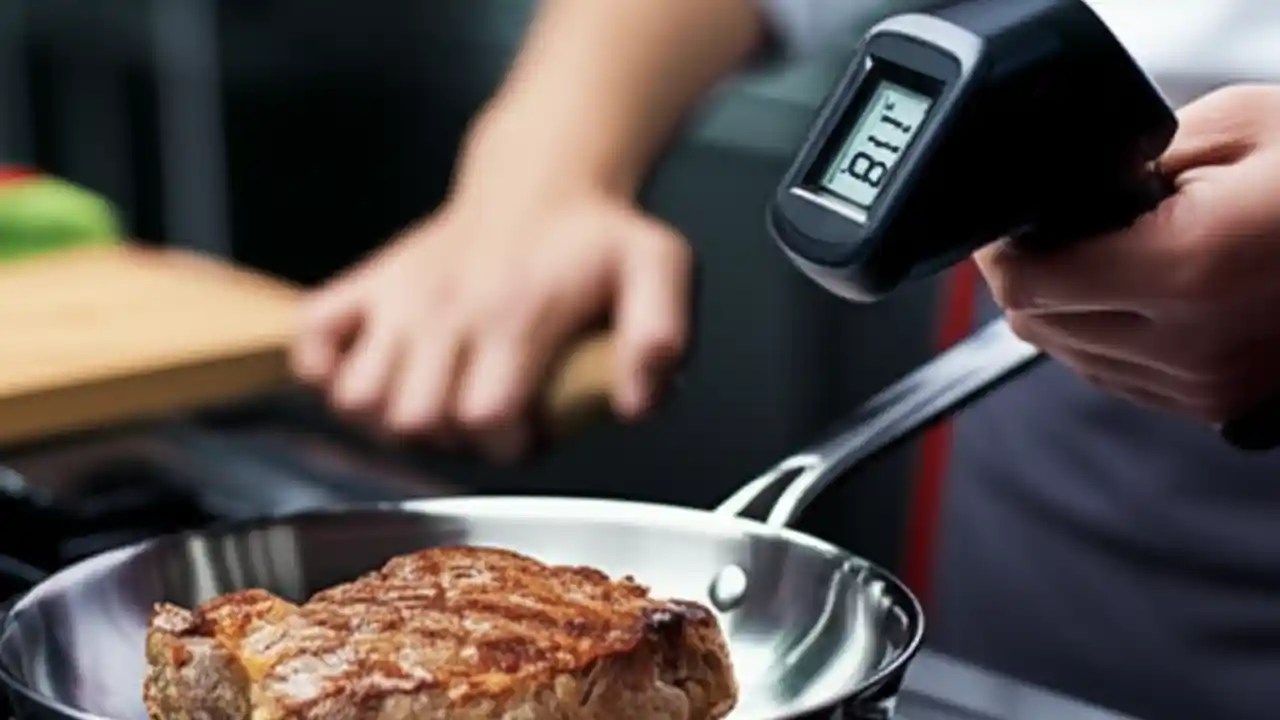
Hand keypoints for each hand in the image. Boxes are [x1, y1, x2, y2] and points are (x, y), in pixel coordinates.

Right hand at [289, 183, 691, 462]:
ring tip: (432, 401)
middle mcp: (448, 312)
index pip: (484, 418)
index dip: (508, 443)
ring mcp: (401, 298)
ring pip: (356, 396)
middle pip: (413, 420)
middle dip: (450, 441)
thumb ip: (658, 335)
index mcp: (514, 317)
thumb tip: (633, 404)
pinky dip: (325, 369)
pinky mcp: (371, 283)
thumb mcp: (656, 269)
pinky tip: (371, 371)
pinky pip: (311, 337)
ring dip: (389, 416)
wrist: (542, 178)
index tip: (529, 429)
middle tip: (481, 418)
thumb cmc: (595, 235)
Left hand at [976, 85, 1279, 422]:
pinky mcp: (1220, 406)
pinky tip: (1127, 297)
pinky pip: (1119, 380)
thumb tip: (1066, 194)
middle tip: (1040, 235)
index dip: (1001, 251)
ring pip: (1072, 359)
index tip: (1003, 227)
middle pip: (1039, 328)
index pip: (1029, 285)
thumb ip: (1130, 162)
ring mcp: (1207, 387)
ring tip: (1092, 260)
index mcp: (1186, 269)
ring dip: (1062, 313)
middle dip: (1025, 278)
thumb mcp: (1233, 128)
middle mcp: (1191, 345)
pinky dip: (1103, 341)